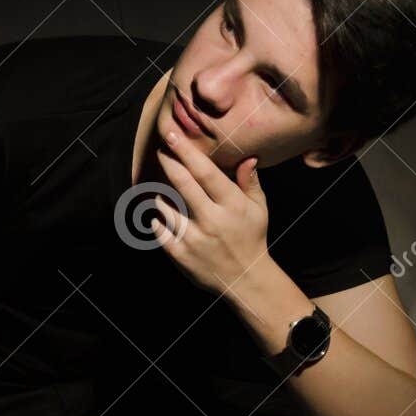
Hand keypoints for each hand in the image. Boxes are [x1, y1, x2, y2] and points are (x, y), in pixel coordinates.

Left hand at [151, 125, 269, 297]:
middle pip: (182, 184)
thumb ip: (250, 182)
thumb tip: (248, 157)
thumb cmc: (251, 237)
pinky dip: (156, 217)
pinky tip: (161, 213)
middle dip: (168, 163)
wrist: (245, 279)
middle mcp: (212, 220)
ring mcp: (193, 238)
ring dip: (161, 193)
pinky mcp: (179, 254)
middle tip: (161, 150)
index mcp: (232, 206)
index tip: (172, 136)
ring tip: (164, 190)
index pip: (205, 173)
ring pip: (165, 206)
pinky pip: (158, 228)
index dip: (186, 152)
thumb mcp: (259, 208)